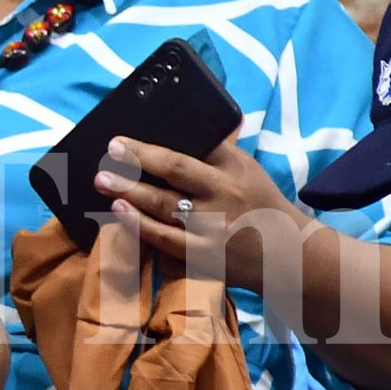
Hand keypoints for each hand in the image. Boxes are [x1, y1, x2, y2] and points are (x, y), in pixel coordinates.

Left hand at [95, 136, 312, 293]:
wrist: (286, 255)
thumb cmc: (258, 204)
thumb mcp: (245, 171)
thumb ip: (214, 154)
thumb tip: (172, 133)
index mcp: (233, 169)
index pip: (193, 149)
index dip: (153, 146)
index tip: (121, 140)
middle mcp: (224, 195)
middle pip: (176, 173)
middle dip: (138, 161)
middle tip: (109, 153)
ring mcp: (213, 227)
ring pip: (166, 207)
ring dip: (131, 193)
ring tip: (104, 182)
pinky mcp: (204, 256)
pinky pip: (166, 240)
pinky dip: (141, 227)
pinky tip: (121, 215)